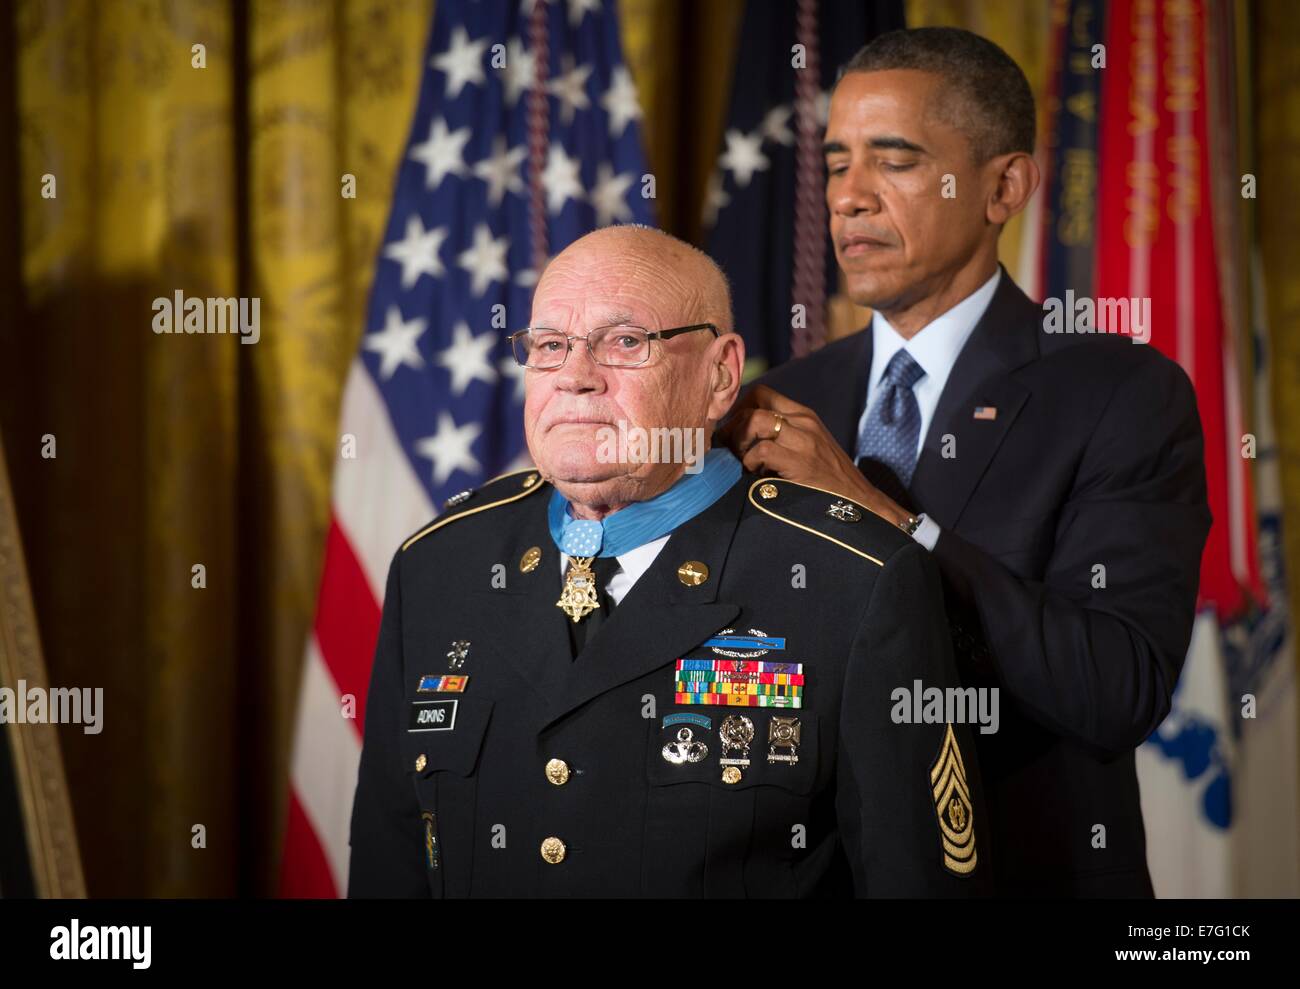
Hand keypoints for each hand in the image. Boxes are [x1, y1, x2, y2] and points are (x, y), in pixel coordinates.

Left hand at [718, 385, 911, 526]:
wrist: (860, 502)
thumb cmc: (828, 480)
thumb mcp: (807, 447)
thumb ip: (781, 436)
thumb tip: (737, 438)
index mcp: (803, 415)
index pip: (760, 393)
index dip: (738, 409)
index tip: (732, 431)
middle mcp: (803, 421)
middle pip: (752, 404)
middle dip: (731, 426)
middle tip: (728, 449)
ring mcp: (804, 440)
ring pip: (754, 421)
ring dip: (738, 442)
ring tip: (741, 462)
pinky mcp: (801, 462)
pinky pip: (761, 450)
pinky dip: (750, 463)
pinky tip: (755, 476)